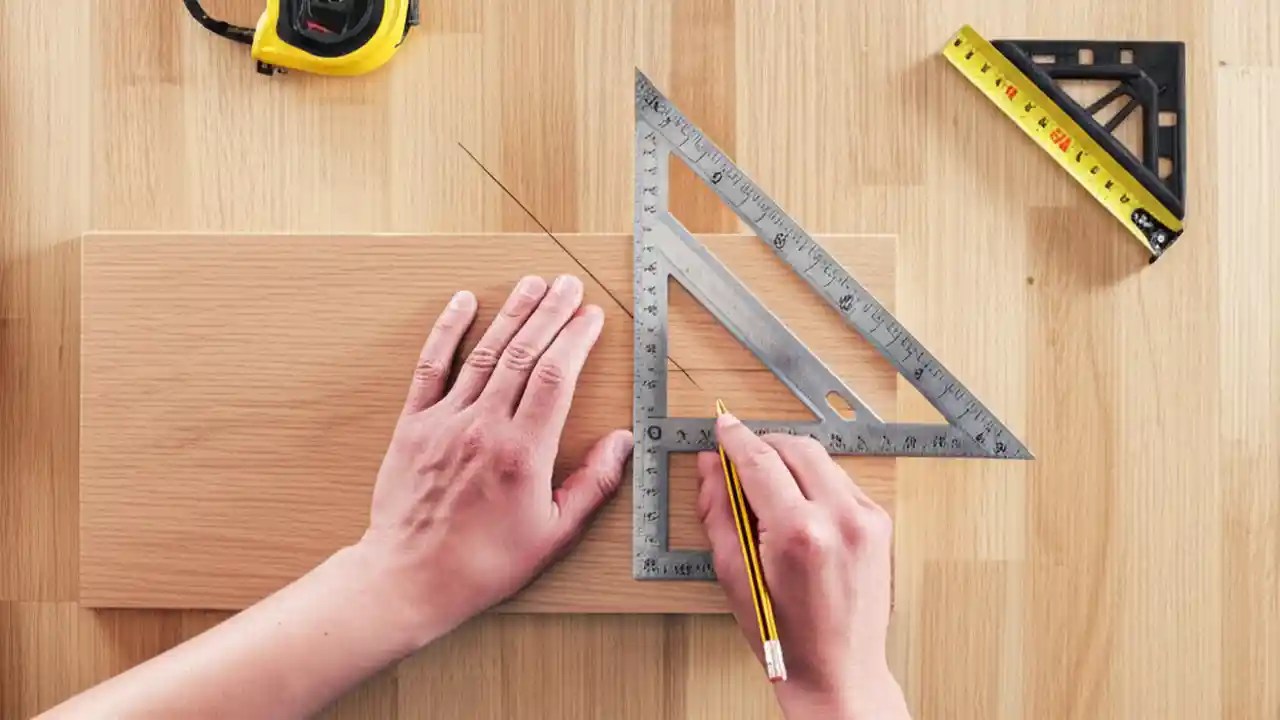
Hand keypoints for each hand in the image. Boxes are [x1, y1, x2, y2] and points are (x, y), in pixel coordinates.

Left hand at [361, 275, 632, 643]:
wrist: (411, 579)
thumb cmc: (485, 563)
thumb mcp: (554, 534)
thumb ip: (593, 484)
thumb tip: (622, 442)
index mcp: (523, 452)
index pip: (557, 377)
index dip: (576, 339)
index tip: (591, 316)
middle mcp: (484, 427)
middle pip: (524, 354)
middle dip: (550, 313)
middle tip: (568, 285)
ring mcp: (446, 422)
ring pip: (484, 352)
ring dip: (511, 313)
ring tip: (532, 284)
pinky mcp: (413, 425)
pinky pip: (431, 367)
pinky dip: (446, 331)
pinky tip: (462, 303)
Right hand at [697, 414, 908, 719]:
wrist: (839, 672)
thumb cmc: (784, 636)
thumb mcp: (735, 575)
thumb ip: (718, 512)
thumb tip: (711, 467)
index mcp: (798, 532)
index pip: (759, 461)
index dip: (736, 438)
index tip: (722, 426)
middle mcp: (840, 518)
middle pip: (796, 448)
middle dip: (764, 444)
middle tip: (739, 458)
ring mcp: (866, 519)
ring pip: (822, 460)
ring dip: (790, 462)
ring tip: (767, 489)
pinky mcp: (880, 524)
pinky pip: (841, 482)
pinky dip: (815, 482)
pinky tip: (797, 506)